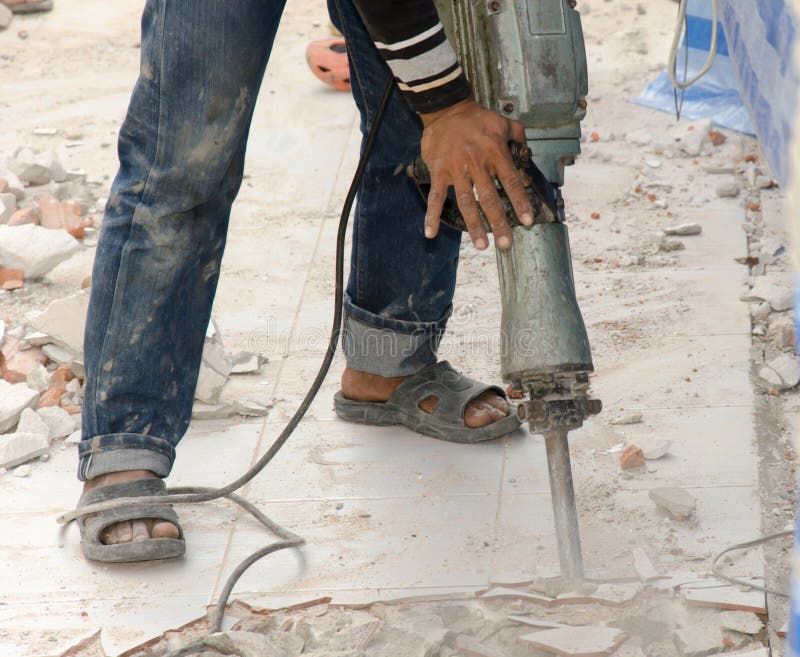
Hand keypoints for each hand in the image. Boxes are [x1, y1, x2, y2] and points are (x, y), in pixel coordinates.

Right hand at [420, 99, 533, 249]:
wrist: (446, 108)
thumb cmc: (477, 118)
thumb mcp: (503, 122)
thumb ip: (519, 139)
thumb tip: (528, 158)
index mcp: (495, 152)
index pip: (511, 181)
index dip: (519, 202)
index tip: (527, 221)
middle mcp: (477, 163)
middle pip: (489, 198)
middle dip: (498, 223)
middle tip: (505, 244)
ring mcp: (456, 169)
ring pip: (466, 202)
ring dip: (473, 225)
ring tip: (481, 245)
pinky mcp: (439, 171)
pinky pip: (435, 196)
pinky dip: (431, 215)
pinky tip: (430, 233)